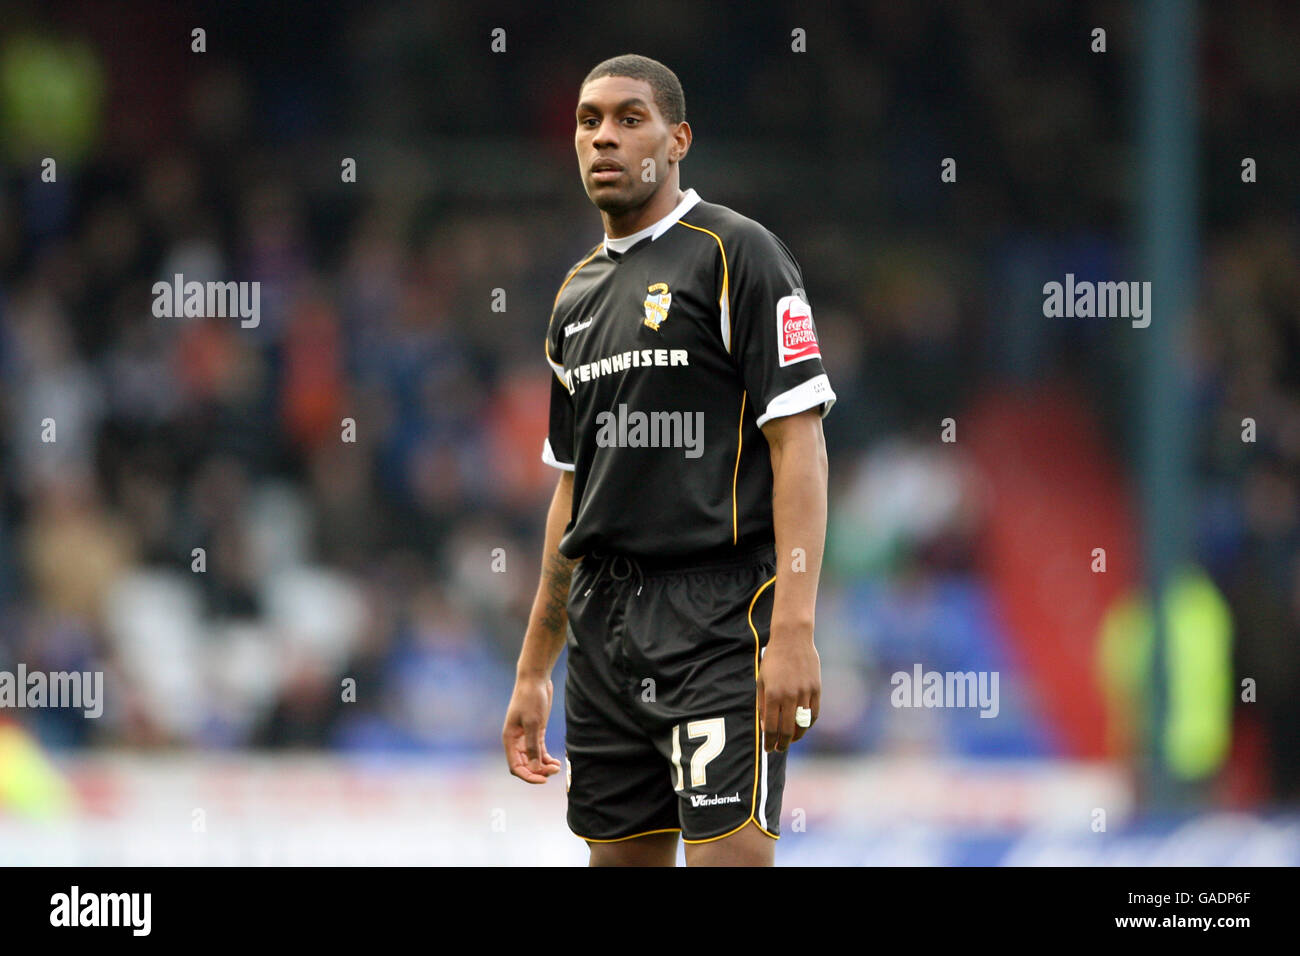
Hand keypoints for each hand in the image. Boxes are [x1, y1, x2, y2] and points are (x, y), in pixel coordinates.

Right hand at [503, 674, 562, 782]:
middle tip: (554, 771)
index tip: (543, 780)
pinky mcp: (535, 731)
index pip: (515, 767)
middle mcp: (515, 741)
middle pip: (524, 765)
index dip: (528, 776)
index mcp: (510, 740)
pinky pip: (539, 751)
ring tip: (557, 767)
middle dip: (538, 771)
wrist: (535, 679)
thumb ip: (532, 747)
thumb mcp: (533, 723)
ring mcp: (525, 736)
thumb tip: (535, 768)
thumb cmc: (531, 698)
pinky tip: (556, 762)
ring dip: (544, 766)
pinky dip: (546, 758)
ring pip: (533, 759)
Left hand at [757, 629, 820, 752]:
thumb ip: (763, 704)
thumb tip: (766, 727)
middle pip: (787, 730)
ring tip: (790, 740)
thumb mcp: (762, 681)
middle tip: (778, 749)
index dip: (769, 741)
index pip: (771, 727)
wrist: (793, 638)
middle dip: (781, 744)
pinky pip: (814, 713)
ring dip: (796, 736)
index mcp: (773, 694)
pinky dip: (808, 724)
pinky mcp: (816, 689)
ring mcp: (805, 693)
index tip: (768, 749)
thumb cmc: (773, 660)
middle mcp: (790, 696)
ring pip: (802, 724)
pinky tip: (802, 727)